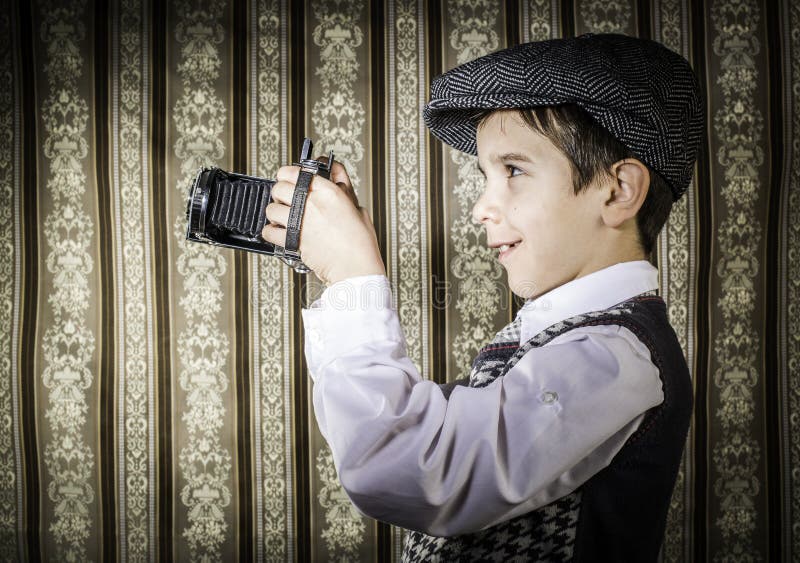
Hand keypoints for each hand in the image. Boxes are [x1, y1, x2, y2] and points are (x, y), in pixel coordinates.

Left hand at [262, 158, 385, 285]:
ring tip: (283, 217)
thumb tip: (337, 184)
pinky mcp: (292, 240)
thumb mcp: (357, 208)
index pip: (296, 171)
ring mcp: (300, 222)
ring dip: (275, 212)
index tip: (289, 177)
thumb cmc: (360, 243)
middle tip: (285, 198)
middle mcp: (311, 204)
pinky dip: (271, 232)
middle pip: (279, 187)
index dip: (289, 173)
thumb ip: (344, 192)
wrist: (355, 267)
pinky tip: (279, 232)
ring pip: (271, 209)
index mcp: (328, 192)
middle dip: (280, 192)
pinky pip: (269, 231)